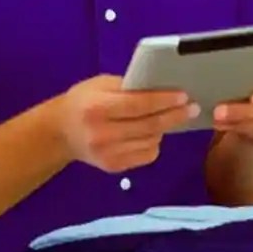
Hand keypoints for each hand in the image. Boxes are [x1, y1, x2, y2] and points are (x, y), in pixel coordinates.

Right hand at [55, 75, 198, 173]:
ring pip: (151, 141)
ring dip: (165, 128)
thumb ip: (130, 86)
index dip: (164, 100)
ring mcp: (106, 154)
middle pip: (148, 126)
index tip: (184, 95)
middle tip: (193, 107)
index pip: (138, 105)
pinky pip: (146, 155)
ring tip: (170, 116)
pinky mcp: (113, 167)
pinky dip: (155, 143)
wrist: (59, 132)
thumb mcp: (102, 84)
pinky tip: (151, 133)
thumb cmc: (85, 101)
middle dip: (175, 116)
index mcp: (97, 108)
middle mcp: (101, 134)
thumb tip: (164, 87)